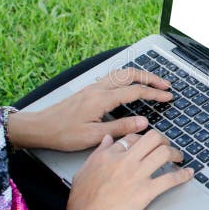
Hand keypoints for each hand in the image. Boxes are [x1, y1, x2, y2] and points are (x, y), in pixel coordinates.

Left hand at [7, 68, 171, 150]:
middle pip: (131, 74)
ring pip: (122, 73)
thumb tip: (144, 122)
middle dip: (151, 77)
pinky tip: (130, 84)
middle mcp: (98, 88)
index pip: (135, 92)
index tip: (168, 97)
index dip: (154, 93)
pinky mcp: (89, 89)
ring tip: (153, 82)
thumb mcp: (94, 136)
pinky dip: (128, 77)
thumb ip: (121, 127)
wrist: (40, 127)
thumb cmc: (64, 133)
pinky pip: (113, 77)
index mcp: (102, 99)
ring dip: (140, 75)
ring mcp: (93, 87)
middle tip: (166, 85)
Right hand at [66, 131, 193, 209]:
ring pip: (163, 153)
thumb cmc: (82, 202)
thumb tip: (108, 140)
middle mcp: (125, 160)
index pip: (131, 138)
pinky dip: (182, 175)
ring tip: (179, 157)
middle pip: (152, 138)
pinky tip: (189, 173)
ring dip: (175, 153)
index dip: (142, 139)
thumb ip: (98, 153)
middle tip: (167, 146)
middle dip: (163, 140)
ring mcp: (137, 175)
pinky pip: (170, 179)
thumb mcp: (84, 170)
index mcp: (109, 155)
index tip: (147, 145)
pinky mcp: (146, 191)